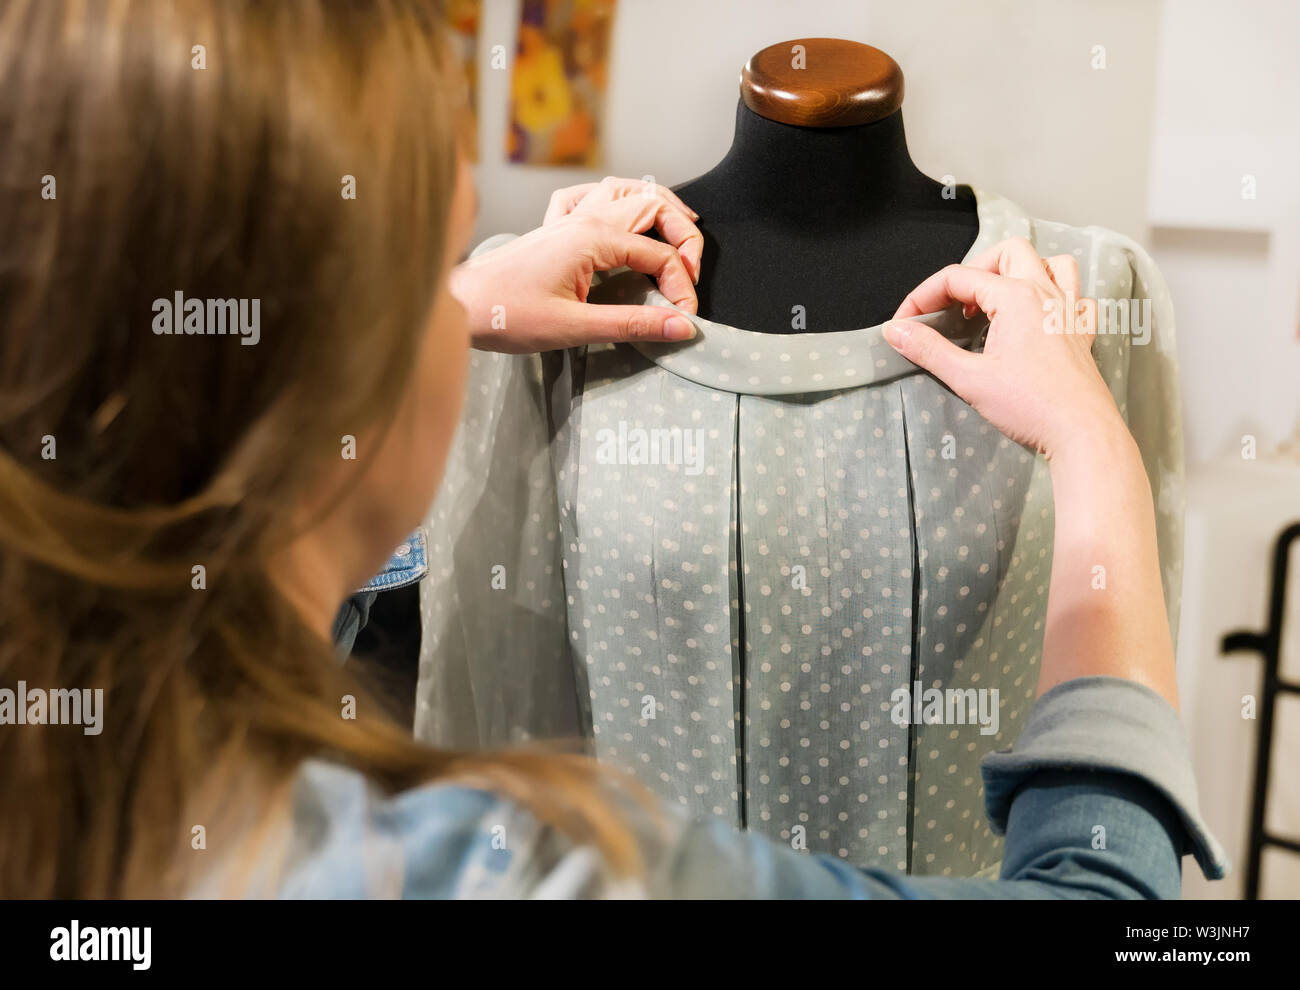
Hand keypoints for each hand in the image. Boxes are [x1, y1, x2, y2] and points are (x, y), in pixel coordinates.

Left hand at [453, 177, 703, 353]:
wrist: (459, 305)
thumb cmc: (505, 315)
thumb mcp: (574, 328)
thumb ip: (633, 325)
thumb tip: (682, 326)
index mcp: (591, 238)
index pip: (658, 254)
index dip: (681, 285)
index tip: (685, 317)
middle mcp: (583, 218)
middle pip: (652, 205)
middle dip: (682, 236)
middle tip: (691, 274)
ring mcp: (567, 218)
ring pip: (625, 191)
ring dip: (656, 207)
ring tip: (678, 231)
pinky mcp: (555, 228)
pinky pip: (593, 196)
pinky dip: (617, 201)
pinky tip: (622, 217)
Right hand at [884, 237, 1125, 458]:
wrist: (1081, 433)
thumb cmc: (1032, 406)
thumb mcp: (969, 379)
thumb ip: (930, 350)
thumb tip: (898, 331)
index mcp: (1015, 298)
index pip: (958, 277)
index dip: (923, 296)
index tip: (907, 322)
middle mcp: (1045, 295)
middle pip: (1007, 253)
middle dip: (974, 268)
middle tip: (954, 301)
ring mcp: (1067, 311)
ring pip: (1049, 263)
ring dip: (1020, 270)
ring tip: (997, 297)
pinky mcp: (1081, 333)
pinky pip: (1075, 295)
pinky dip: (1055, 295)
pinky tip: (1038, 315)